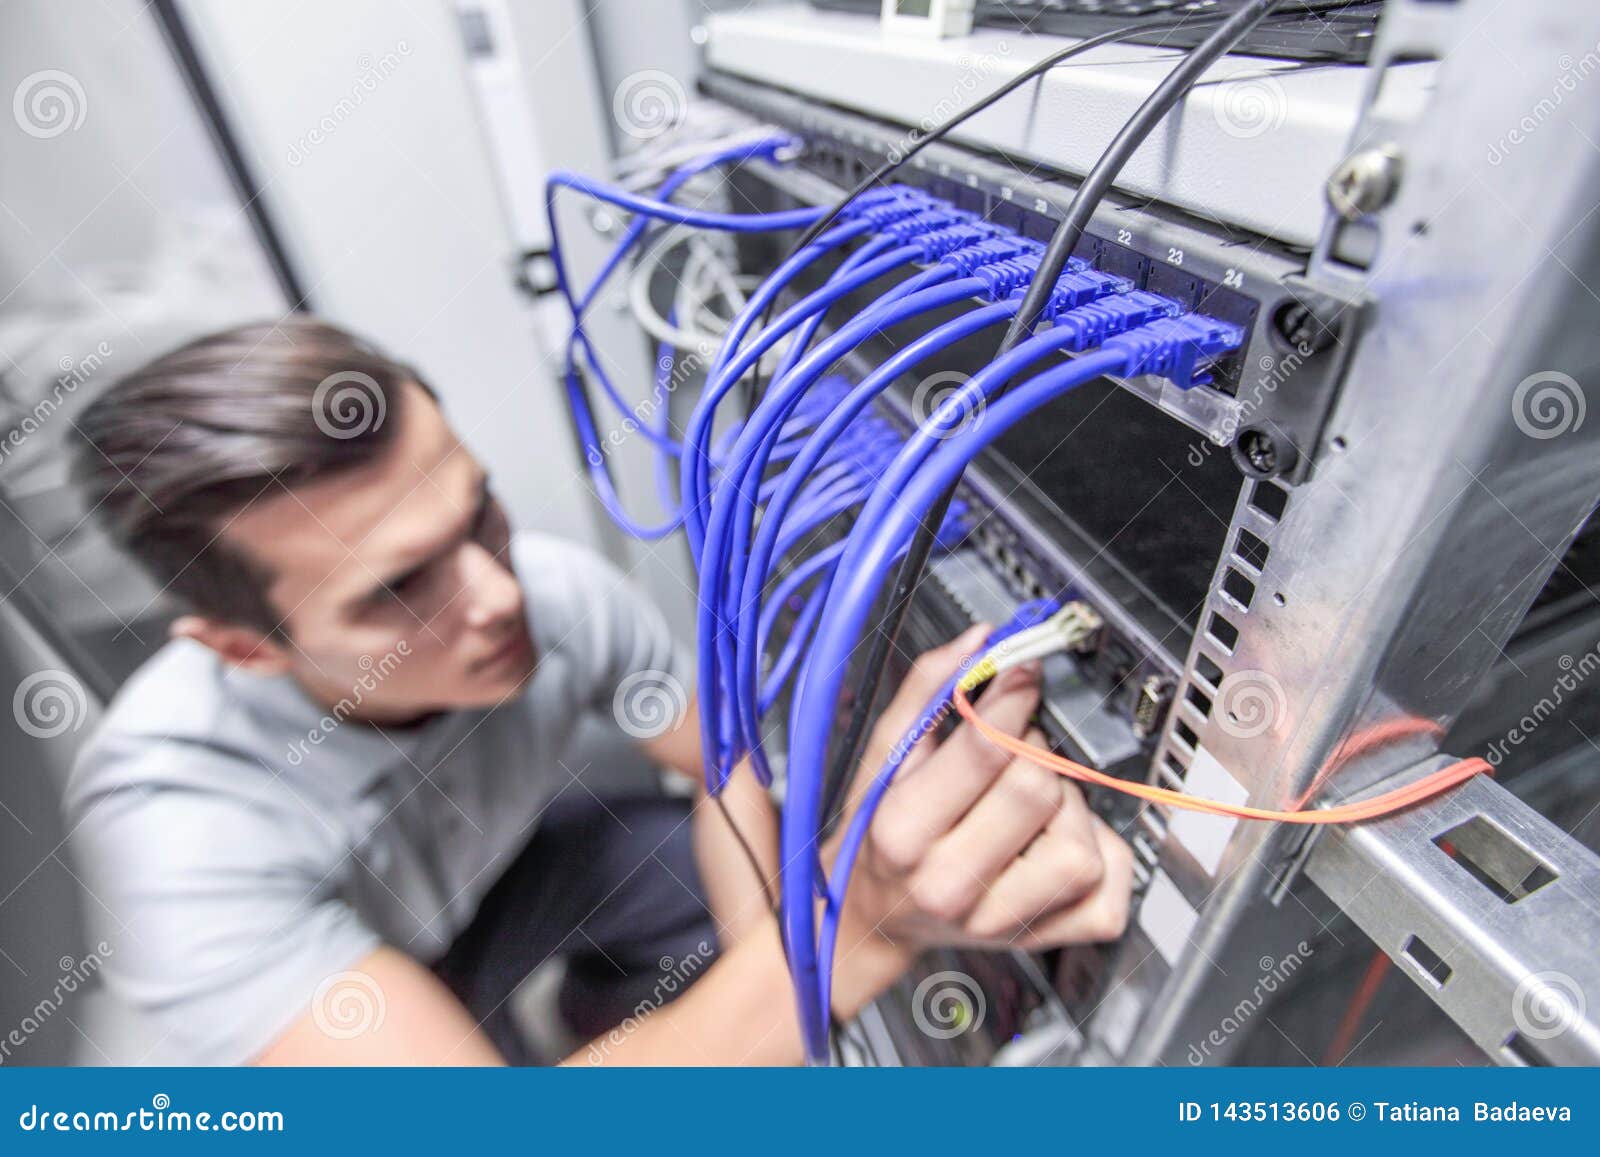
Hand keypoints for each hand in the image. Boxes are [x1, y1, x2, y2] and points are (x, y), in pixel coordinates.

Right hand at [826, 624, 1133, 1003]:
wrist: (874, 914)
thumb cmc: (878, 831)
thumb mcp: (884, 754)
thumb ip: (928, 690)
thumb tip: (981, 641)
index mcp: (904, 834)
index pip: (987, 750)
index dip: (1015, 695)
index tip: (1022, 670)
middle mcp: (951, 885)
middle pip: (1039, 788)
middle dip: (1032, 750)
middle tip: (1012, 748)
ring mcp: (1000, 922)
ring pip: (1080, 841)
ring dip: (1065, 805)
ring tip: (1029, 801)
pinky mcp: (1043, 939)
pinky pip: (1108, 885)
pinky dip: (1098, 851)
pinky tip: (1057, 839)